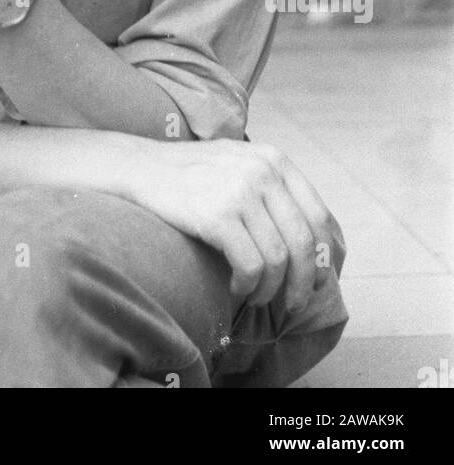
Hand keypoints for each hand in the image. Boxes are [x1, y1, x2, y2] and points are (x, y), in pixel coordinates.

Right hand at [125, 138, 337, 314]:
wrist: (140, 168)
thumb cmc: (190, 174)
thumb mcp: (240, 164)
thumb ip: (272, 188)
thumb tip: (310, 242)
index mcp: (274, 160)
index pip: (318, 216)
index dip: (323, 255)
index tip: (317, 280)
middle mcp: (263, 172)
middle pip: (303, 243)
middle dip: (303, 283)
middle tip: (293, 304)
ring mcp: (241, 193)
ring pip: (278, 260)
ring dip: (270, 290)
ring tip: (255, 297)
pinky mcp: (217, 216)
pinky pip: (250, 266)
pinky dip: (248, 286)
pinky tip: (236, 288)